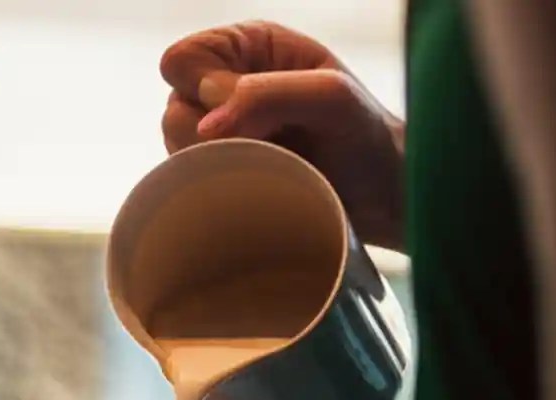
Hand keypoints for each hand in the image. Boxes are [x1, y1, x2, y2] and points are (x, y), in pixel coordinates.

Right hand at [160, 21, 405, 249]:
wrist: (383, 196)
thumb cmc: (367, 136)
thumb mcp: (332, 99)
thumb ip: (269, 95)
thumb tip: (207, 126)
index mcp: (250, 46)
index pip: (182, 60)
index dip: (206, 90)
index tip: (253, 116)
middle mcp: (228, 83)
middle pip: (172, 107)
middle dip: (215, 136)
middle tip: (270, 148)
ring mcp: (223, 130)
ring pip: (176, 148)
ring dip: (219, 165)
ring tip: (271, 168)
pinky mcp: (224, 170)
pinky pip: (190, 180)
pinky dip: (218, 187)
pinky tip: (258, 187)